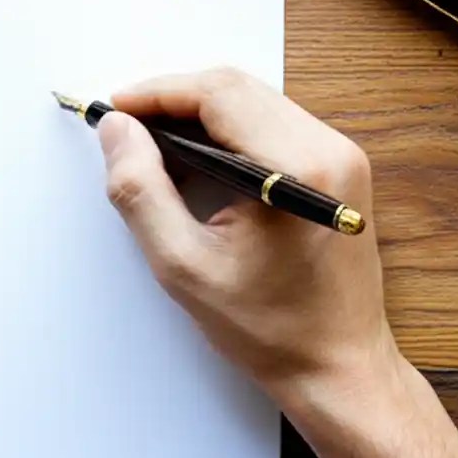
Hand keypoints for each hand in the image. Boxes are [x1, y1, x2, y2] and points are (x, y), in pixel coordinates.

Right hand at [98, 67, 457, 457]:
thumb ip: (141, 190)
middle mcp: (330, 151)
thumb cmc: (271, 329)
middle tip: (127, 129)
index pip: (219, 95)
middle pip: (237, 88)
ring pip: (254, 101)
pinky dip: (227, 130)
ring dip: (199, 113)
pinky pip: (273, 123)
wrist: (338, 369)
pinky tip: (196, 161)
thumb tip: (118, 131)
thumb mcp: (184, 265)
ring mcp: (341, 157)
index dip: (157, 93)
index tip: (115, 111)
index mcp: (299, 169)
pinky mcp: (339, 169)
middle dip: (174, 99)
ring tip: (154, 148)